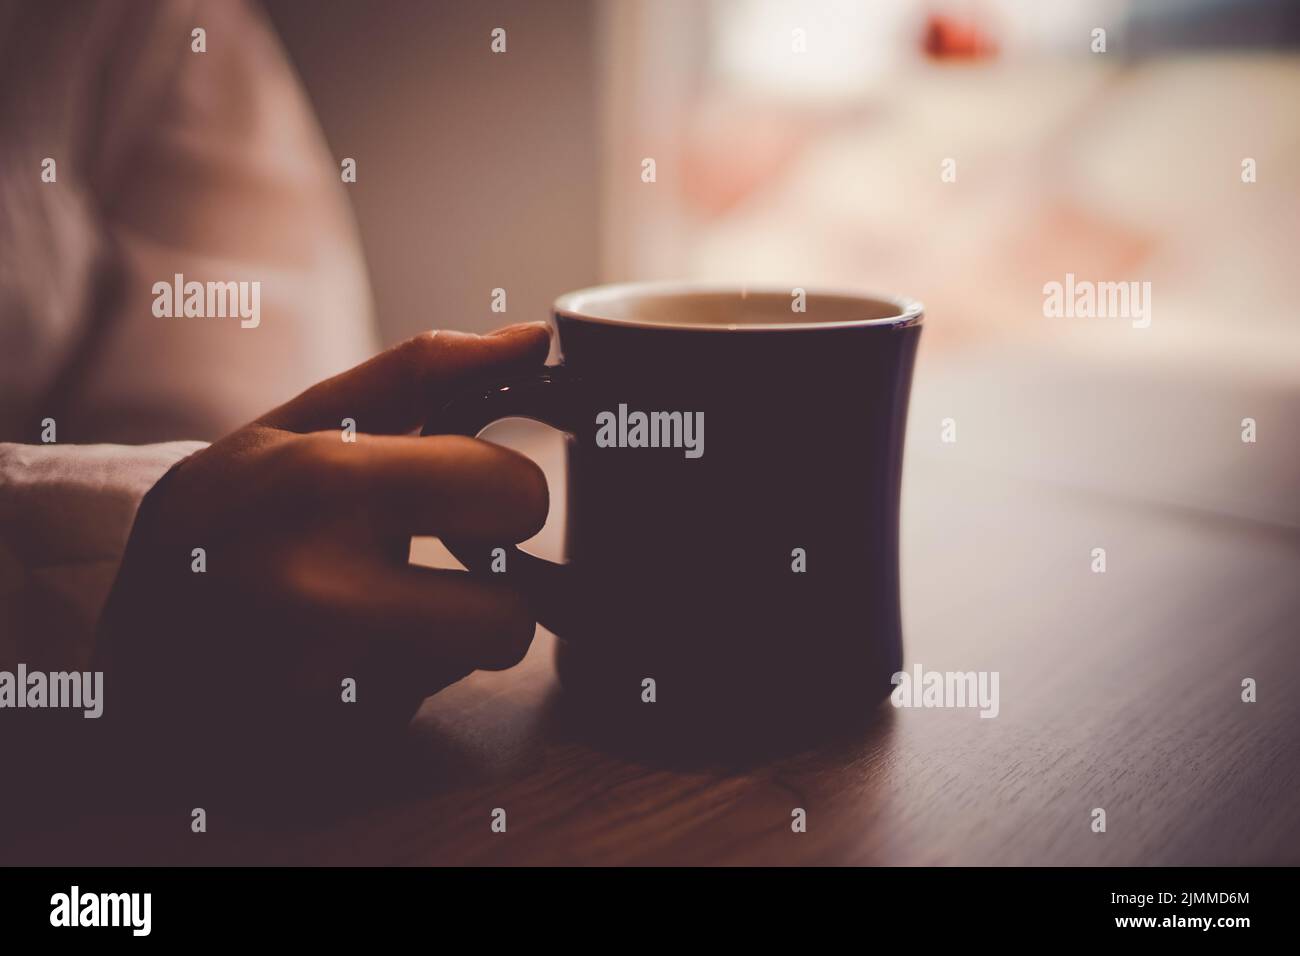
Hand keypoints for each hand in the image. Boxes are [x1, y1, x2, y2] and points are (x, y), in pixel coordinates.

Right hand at [95, 323, 551, 786]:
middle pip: (514, 616)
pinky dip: (397, 686)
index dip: (504, 496)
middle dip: (492, 590)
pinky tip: (339, 664)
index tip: (467, 498)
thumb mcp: (299, 425)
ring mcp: (318, 692)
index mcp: (327, 485)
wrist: (121, 652)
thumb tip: (532, 343)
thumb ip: (420, 377)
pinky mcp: (321, 758)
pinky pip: (425, 714)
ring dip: (443, 641)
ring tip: (370, 613)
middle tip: (436, 567)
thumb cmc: (219, 521)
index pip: (515, 495)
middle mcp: (322, 597)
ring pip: (471, 669)